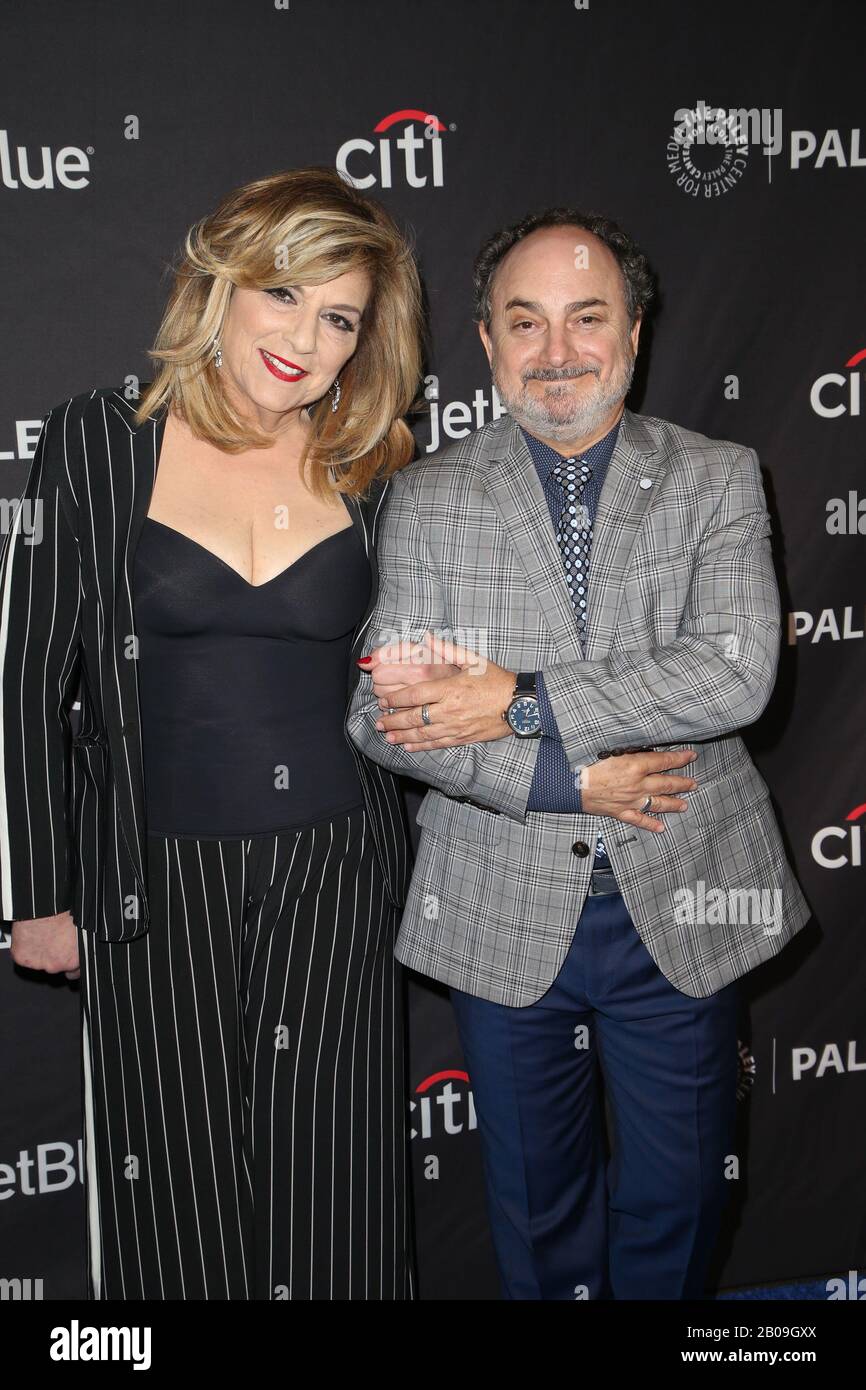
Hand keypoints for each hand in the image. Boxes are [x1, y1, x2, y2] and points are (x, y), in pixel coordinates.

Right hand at [10, 911, 79, 978]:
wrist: (45, 905)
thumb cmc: (64, 912)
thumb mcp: (82, 930)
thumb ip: (80, 945)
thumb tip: (80, 946)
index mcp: (74, 959)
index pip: (74, 973)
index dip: (70, 963)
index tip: (67, 959)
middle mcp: (56, 965)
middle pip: (54, 966)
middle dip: (53, 955)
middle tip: (52, 938)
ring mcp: (37, 963)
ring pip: (38, 962)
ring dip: (39, 952)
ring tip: (41, 933)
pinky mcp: (21, 958)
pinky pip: (23, 956)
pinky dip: (24, 948)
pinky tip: (30, 935)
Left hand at [365, 632, 514, 750]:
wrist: (519, 703)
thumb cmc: (497, 680)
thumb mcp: (473, 659)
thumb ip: (447, 650)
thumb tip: (427, 637)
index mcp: (450, 688)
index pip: (414, 695)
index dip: (395, 699)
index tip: (383, 701)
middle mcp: (450, 709)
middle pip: (414, 717)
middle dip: (393, 721)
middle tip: (379, 722)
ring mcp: (456, 726)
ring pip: (423, 734)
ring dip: (402, 736)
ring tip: (387, 736)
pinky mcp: (463, 738)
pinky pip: (437, 744)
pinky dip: (421, 747)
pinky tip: (408, 747)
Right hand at [582, 749, 697, 831]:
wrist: (571, 785)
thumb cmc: (587, 764)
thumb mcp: (610, 749)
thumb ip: (630, 749)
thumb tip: (645, 747)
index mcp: (635, 766)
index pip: (664, 761)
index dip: (680, 758)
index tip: (691, 757)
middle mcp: (638, 785)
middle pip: (666, 784)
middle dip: (682, 783)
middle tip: (694, 784)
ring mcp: (631, 800)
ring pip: (658, 803)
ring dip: (673, 803)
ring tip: (685, 805)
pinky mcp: (621, 812)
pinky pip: (639, 820)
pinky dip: (651, 824)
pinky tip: (661, 828)